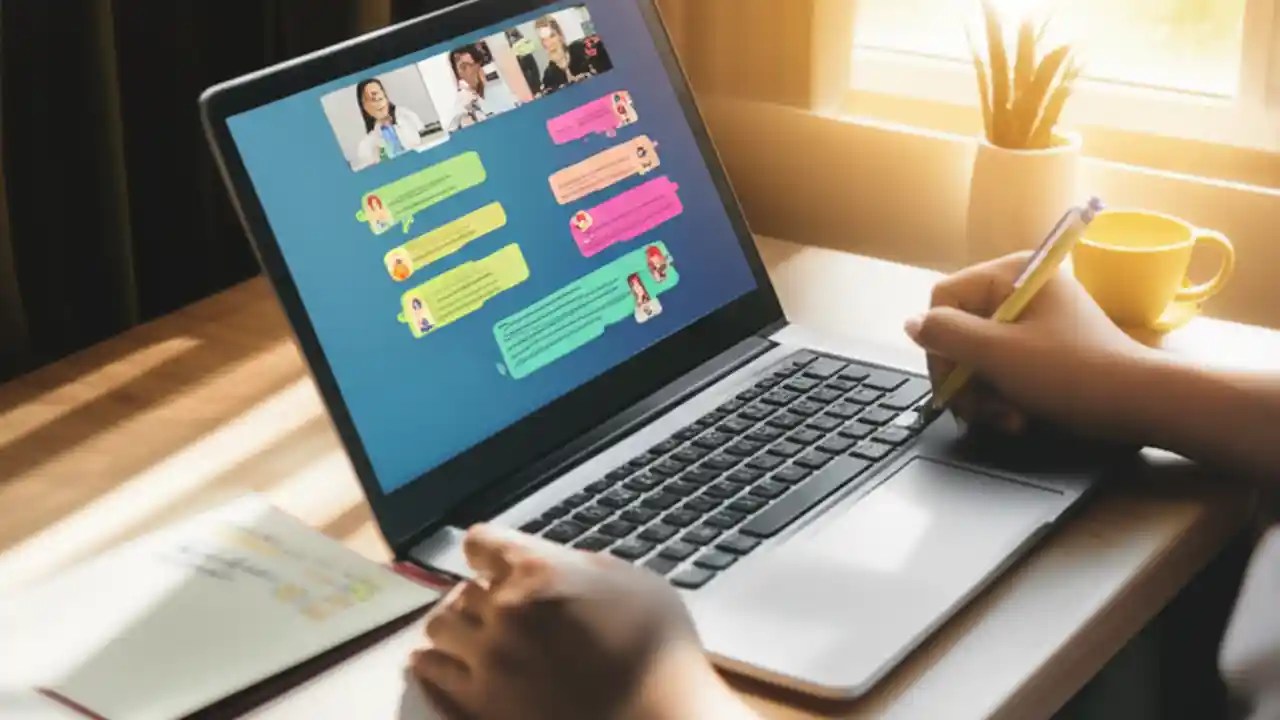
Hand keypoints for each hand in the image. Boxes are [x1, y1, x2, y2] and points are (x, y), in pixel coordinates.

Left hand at [411, 525, 745, 719]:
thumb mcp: (631, 581)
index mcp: (540, 570)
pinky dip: (434, 662)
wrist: (657, 718)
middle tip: (498, 609)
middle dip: (479, 595)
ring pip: (439, 625)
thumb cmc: (656, 649)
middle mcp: (506, 608)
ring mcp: (489, 656)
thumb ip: (579, 566)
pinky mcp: (480, 701)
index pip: (480, 542)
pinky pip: (431, 670)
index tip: (495, 563)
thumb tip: (552, 565)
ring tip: (473, 636)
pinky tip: (445, 662)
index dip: (489, 553)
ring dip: (455, 627)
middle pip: (462, 587)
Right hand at [905, 253, 1155, 438]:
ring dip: (984, 394)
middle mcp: (1022, 287)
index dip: (939, 345)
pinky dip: (1004, 394)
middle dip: (965, 377)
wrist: (1144, 406)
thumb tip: (912, 324)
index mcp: (1013, 273)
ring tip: (1007, 418)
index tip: (953, 383)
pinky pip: (1003, 366)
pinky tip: (1018, 415)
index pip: (944, 300)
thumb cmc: (1074, 375)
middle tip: (979, 412)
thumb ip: (947, 334)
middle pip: (959, 330)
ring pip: (978, 354)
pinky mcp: (1045, 345)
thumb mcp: (1000, 354)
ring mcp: (1035, 317)